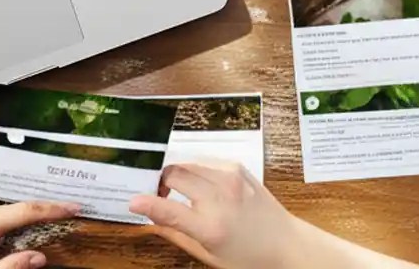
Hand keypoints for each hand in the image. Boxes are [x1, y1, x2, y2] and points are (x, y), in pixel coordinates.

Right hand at [128, 162, 300, 268]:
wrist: (286, 244)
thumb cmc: (249, 257)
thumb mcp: (208, 255)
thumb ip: (176, 234)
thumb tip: (151, 218)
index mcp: (210, 227)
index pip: (168, 209)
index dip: (145, 202)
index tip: (133, 200)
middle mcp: (220, 198)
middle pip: (174, 174)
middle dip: (160, 181)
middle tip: (156, 194)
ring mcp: (231, 179)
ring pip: (188, 162)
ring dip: (177, 173)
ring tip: (176, 189)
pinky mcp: (238, 169)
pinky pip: (206, 160)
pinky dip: (196, 169)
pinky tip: (198, 184)